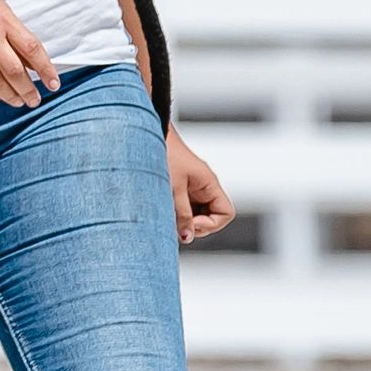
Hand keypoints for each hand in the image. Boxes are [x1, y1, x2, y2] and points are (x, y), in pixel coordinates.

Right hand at [0, 0, 59, 107]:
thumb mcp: (2, 11)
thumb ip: (18, 36)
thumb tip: (34, 64)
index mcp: (3, 21)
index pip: (32, 49)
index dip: (46, 69)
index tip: (53, 83)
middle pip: (14, 71)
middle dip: (28, 90)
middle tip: (34, 100)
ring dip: (10, 96)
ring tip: (18, 101)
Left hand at [166, 127, 233, 244]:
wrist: (144, 133)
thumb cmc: (163, 154)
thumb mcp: (173, 189)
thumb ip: (181, 214)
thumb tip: (187, 238)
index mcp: (209, 183)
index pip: (225, 213)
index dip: (211, 224)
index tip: (191, 222)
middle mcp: (204, 186)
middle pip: (211, 216)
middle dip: (195, 224)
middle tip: (176, 222)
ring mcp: (191, 187)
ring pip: (196, 212)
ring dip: (183, 218)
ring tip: (167, 214)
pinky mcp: (178, 186)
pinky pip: (183, 205)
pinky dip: (175, 211)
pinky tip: (162, 209)